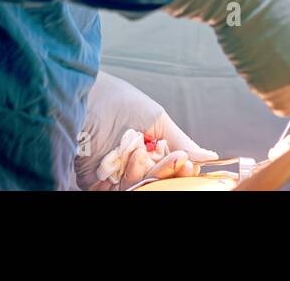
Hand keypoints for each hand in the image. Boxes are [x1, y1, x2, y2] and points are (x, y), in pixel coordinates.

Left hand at [75, 72, 217, 189]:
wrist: (80, 99)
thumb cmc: (115, 101)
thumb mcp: (155, 118)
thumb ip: (180, 141)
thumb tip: (209, 157)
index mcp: (149, 146)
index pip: (171, 165)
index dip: (181, 166)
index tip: (187, 162)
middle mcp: (134, 161)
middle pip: (159, 179)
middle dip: (167, 172)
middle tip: (175, 162)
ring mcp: (116, 174)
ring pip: (143, 186)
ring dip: (147, 173)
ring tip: (140, 151)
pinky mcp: (98, 183)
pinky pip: (122, 191)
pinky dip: (131, 179)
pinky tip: (131, 159)